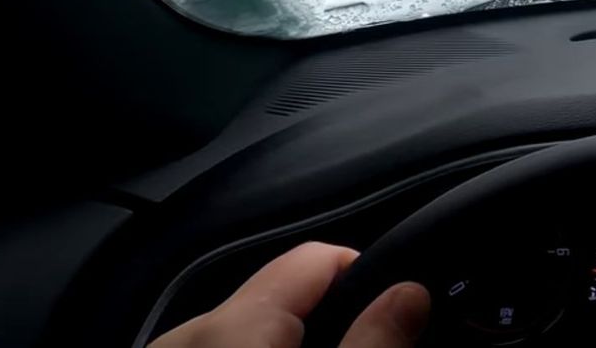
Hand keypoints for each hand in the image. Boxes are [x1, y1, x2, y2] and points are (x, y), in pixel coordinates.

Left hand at [149, 242, 429, 347]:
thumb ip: (373, 342)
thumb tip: (409, 294)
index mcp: (232, 326)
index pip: (314, 257)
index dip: (365, 275)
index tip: (395, 310)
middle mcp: (185, 334)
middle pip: (279, 297)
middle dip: (324, 319)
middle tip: (361, 345)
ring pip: (244, 331)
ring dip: (282, 343)